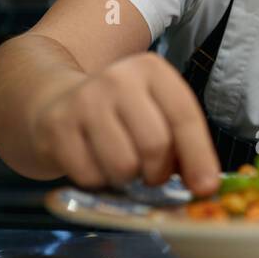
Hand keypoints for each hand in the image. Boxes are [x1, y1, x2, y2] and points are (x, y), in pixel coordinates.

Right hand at [30, 52, 220, 194]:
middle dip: (159, 172)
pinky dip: (98, 182)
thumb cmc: (119, 115)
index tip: (205, 187)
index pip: (184, 116)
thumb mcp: (155, 112)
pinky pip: (91, 177)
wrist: (53, 101)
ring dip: (127, 179)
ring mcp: (84, 101)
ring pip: (124, 166)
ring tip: (121, 165)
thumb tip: (204, 185)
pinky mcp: (57, 127)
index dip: (199, 156)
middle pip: (155, 145)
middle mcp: (118, 78)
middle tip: (152, 174)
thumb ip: (183, 143)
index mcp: (151, 70)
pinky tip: (94, 163)